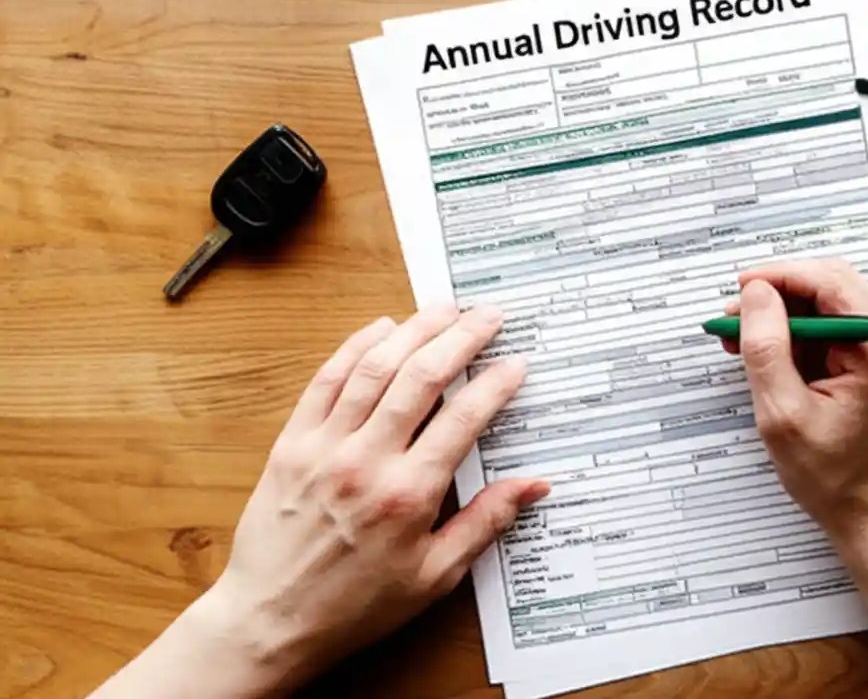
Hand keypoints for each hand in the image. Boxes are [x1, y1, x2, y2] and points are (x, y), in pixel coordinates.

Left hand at [185, 307, 546, 692]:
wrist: (271, 620)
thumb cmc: (355, 606)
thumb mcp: (434, 576)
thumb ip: (485, 523)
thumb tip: (534, 486)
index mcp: (408, 495)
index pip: (463, 418)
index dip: (495, 383)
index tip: (516, 364)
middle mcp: (366, 461)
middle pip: (421, 377)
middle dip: (460, 338)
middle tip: (487, 316)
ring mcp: (324, 447)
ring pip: (374, 368)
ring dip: (413, 330)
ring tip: (443, 309)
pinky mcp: (291, 444)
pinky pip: (326, 381)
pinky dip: (354, 348)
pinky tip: (380, 329)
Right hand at [724, 259, 867, 556]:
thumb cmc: (838, 480)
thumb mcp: (783, 415)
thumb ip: (766, 348)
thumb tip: (757, 295)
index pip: (830, 283)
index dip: (779, 277)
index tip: (742, 288)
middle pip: (833, 286)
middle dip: (779, 296)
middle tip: (737, 316)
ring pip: (833, 305)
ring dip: (788, 316)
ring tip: (747, 340)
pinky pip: (840, 327)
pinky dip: (804, 334)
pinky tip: (775, 353)